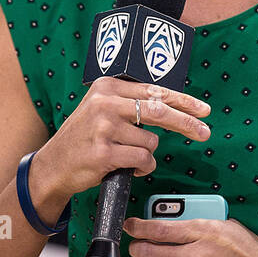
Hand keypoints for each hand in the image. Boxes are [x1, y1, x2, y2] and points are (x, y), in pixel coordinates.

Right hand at [32, 82, 210, 215]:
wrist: (52, 166)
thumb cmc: (83, 138)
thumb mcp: (100, 109)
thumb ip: (130, 102)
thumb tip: (172, 104)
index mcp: (107, 87)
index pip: (154, 91)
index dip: (182, 101)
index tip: (203, 110)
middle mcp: (105, 103)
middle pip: (159, 111)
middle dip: (186, 123)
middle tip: (205, 132)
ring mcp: (104, 128)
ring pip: (150, 142)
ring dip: (145, 154)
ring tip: (124, 156)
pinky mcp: (104, 152)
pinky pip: (142, 160)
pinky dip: (140, 168)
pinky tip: (124, 167)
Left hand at [123, 216, 257, 256]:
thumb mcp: (231, 229)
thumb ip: (202, 227)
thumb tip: (177, 227)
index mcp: (206, 232)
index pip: (160, 228)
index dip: (138, 227)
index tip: (130, 226)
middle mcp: (198, 255)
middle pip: (149, 251)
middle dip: (136, 248)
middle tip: (135, 248)